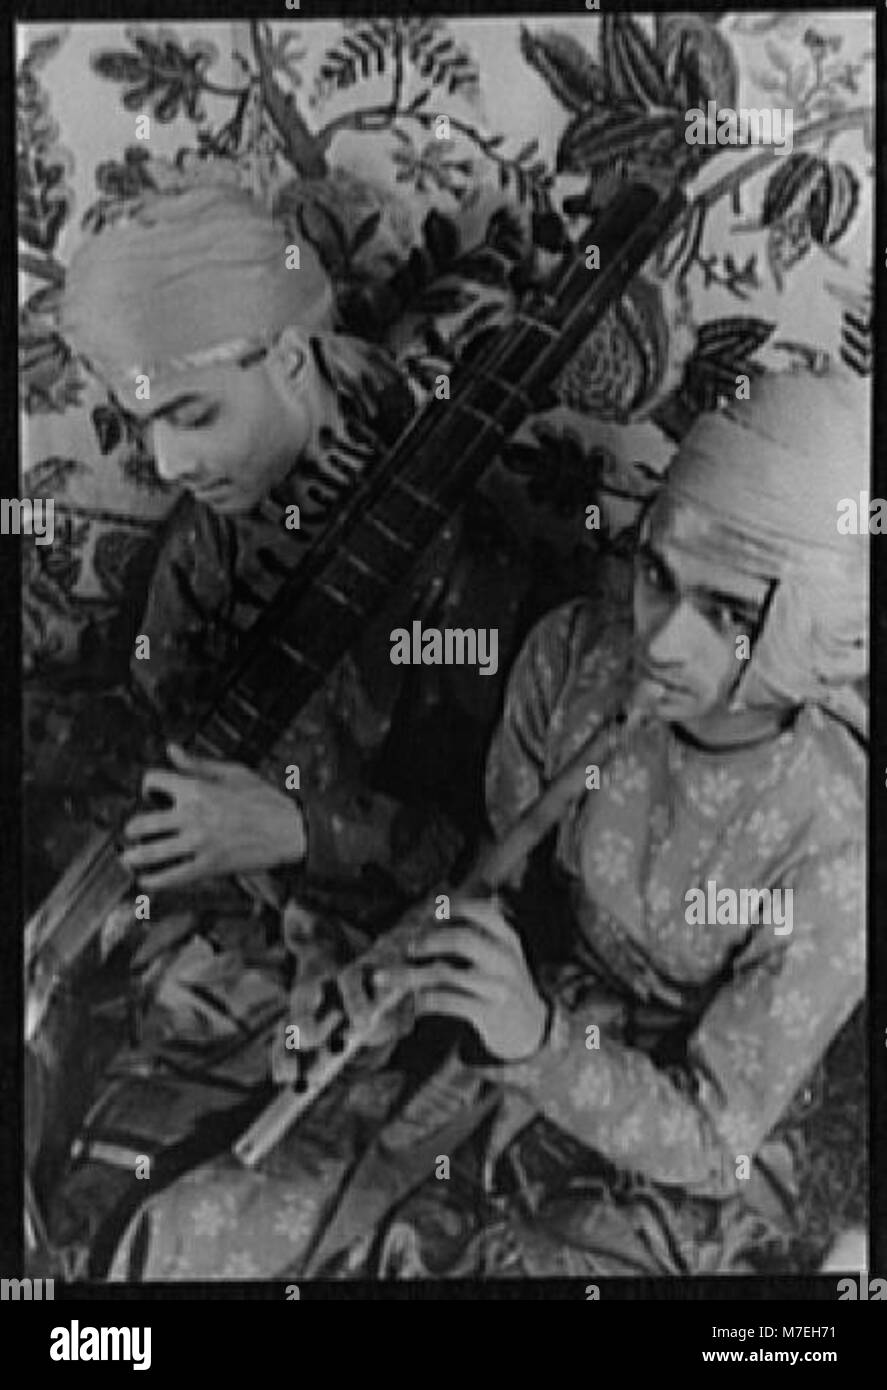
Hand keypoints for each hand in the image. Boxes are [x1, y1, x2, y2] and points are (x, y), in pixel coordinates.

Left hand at [121, 743, 305, 890]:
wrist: (290, 830)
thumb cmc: (265, 800)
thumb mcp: (234, 772)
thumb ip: (198, 763)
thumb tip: (172, 749)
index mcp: (197, 789)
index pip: (153, 781)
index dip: (146, 785)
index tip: (148, 792)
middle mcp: (192, 816)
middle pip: (142, 822)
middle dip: (132, 827)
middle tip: (131, 832)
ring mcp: (198, 843)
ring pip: (150, 853)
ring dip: (132, 857)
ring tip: (127, 859)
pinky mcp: (208, 866)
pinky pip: (171, 877)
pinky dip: (153, 881)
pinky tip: (146, 881)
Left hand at [383, 895, 548, 1062]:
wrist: (531, 1028)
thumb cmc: (503, 984)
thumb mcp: (500, 954)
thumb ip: (474, 934)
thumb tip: (426, 917)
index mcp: (507, 938)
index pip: (482, 911)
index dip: (453, 907)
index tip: (429, 910)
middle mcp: (504, 959)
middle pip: (461, 939)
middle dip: (428, 940)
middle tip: (408, 947)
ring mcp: (497, 987)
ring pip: (445, 973)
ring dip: (410, 974)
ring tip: (386, 977)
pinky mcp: (487, 1012)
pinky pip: (446, 1001)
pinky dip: (423, 999)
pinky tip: (414, 1001)